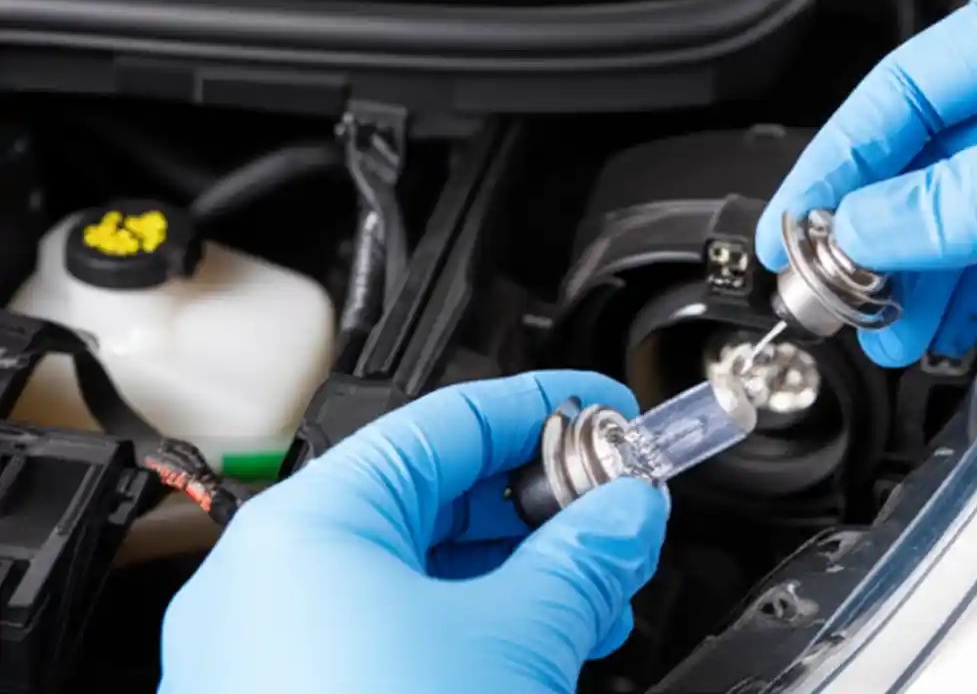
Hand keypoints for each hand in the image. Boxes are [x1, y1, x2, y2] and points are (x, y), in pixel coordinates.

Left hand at [159, 371, 667, 693]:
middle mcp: (271, 579)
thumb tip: (625, 511)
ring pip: (411, 569)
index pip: (446, 424)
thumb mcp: (514, 644)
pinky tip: (532, 640)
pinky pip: (385, 630)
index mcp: (310, 529)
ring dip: (512, 568)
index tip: (606, 410)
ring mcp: (270, 649)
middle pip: (429, 495)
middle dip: (536, 500)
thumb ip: (580, 560)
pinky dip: (465, 622)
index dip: (542, 408)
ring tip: (592, 584)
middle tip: (616, 508)